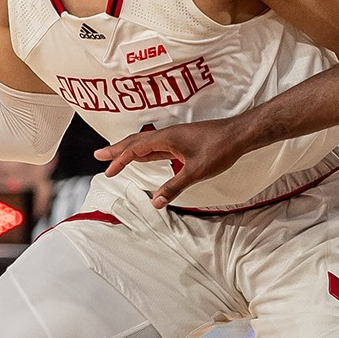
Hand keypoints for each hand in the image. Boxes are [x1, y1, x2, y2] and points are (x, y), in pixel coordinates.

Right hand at [95, 117, 254, 207]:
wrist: (239, 135)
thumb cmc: (220, 148)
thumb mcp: (196, 171)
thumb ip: (175, 186)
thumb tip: (156, 202)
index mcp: (167, 138)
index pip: (136, 148)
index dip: (120, 160)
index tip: (107, 171)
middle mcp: (168, 135)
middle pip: (136, 142)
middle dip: (116, 150)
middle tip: (99, 156)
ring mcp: (175, 138)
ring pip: (145, 144)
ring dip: (129, 151)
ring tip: (114, 157)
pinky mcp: (182, 142)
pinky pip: (157, 147)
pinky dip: (144, 153)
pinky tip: (141, 158)